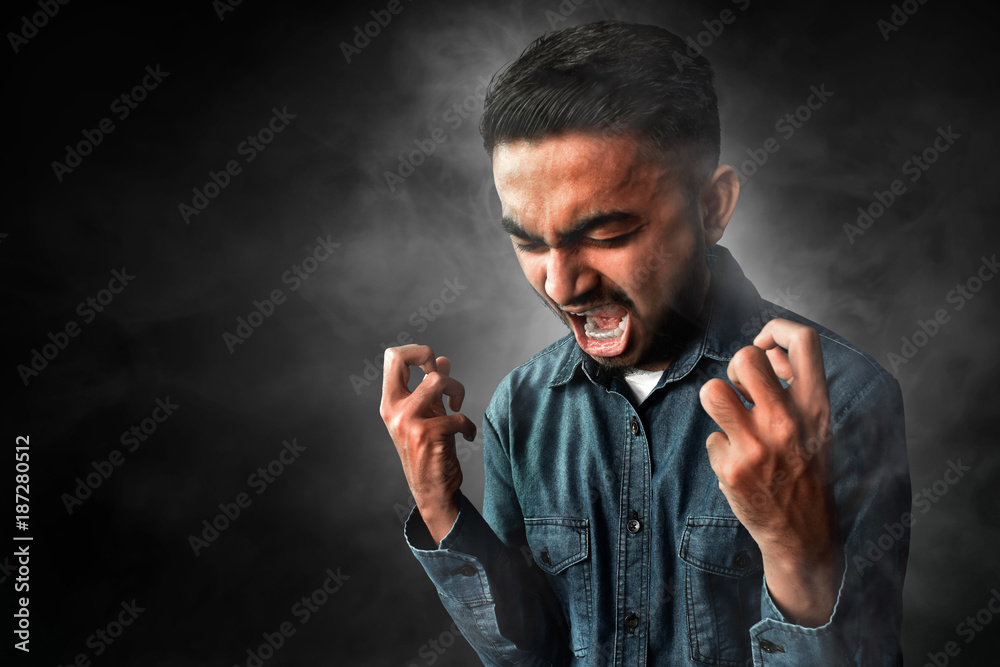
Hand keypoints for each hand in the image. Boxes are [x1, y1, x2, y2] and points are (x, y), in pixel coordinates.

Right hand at [380, 344, 476, 543]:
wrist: (432, 492)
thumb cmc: (431, 452)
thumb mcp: (430, 416)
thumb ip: (433, 389)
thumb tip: (442, 360)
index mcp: (390, 403)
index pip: (392, 357)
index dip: (416, 352)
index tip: (432, 368)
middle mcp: (393, 409)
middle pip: (400, 357)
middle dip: (424, 352)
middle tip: (439, 372)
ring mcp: (407, 421)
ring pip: (437, 379)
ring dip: (457, 389)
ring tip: (458, 408)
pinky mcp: (427, 434)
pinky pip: (457, 415)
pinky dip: (469, 425)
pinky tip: (468, 436)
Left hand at [699, 318, 839, 625]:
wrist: (805, 535)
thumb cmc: (807, 471)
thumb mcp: (817, 426)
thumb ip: (794, 387)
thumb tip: (763, 351)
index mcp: (816, 405)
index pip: (804, 340)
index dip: (776, 330)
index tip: (765, 347)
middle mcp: (788, 421)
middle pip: (745, 357)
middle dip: (734, 367)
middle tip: (740, 390)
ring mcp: (758, 445)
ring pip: (712, 390)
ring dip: (715, 400)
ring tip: (730, 418)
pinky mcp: (733, 469)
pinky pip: (711, 439)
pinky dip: (721, 450)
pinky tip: (739, 467)